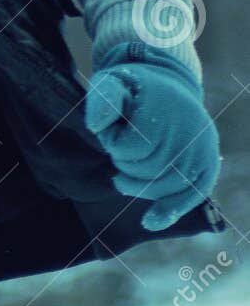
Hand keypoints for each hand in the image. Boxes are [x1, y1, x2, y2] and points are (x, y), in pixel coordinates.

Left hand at [83, 44, 220, 230]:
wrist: (168, 87)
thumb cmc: (132, 88)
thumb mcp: (111, 83)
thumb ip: (103, 101)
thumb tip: (96, 125)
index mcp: (165, 105)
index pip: (128, 147)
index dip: (112, 144)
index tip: (112, 131)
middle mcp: (190, 127)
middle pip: (148, 169)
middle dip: (125, 166)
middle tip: (120, 151)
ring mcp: (203, 147)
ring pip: (165, 186)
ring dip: (139, 186)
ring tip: (124, 175)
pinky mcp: (209, 164)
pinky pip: (192, 194)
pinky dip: (170, 210)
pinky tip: (150, 222)